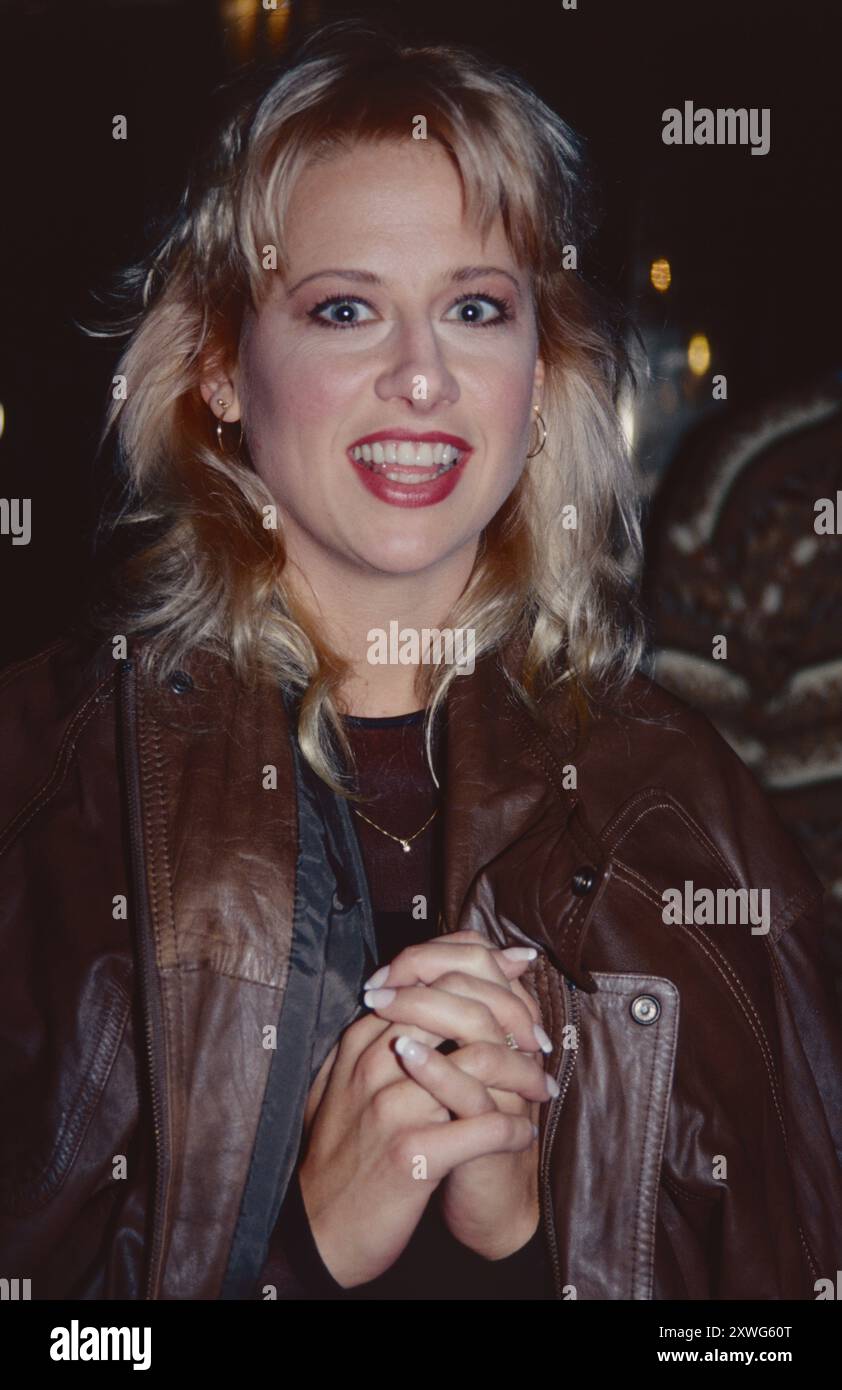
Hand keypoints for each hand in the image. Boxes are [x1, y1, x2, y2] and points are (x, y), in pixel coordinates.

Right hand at [298, 935, 541, 1286]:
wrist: (317, 1231)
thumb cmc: (336, 1154)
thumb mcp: (339, 1084)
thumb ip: (368, 1038)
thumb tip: (400, 992)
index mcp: (360, 1043)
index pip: (430, 985)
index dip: (483, 988)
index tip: (517, 998)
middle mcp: (374, 1066)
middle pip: (460, 1011)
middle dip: (511, 1021)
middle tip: (538, 1042)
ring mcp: (392, 1109)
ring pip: (480, 1063)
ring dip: (523, 1075)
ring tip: (540, 1088)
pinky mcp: (412, 1156)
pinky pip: (483, 1128)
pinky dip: (513, 1130)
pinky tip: (523, 1135)